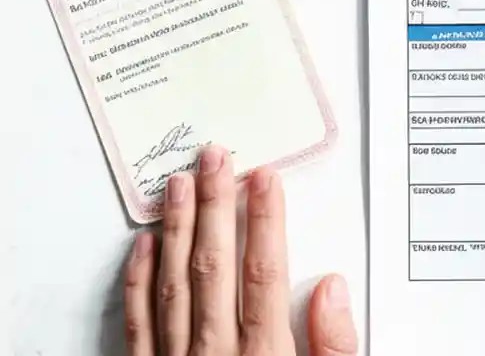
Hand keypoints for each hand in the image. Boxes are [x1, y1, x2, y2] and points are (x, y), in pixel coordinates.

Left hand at [122, 145, 358, 354]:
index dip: (266, 219)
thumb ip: (333, 345)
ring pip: (173, 284)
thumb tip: (331, 289)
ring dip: (178, 228)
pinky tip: (145, 244)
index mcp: (264, 355)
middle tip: (214, 159)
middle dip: (215, 205)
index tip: (265, 180)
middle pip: (214, 266)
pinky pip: (138, 322)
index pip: (264, 272)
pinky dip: (140, 280)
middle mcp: (215, 353)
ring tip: (180, 183)